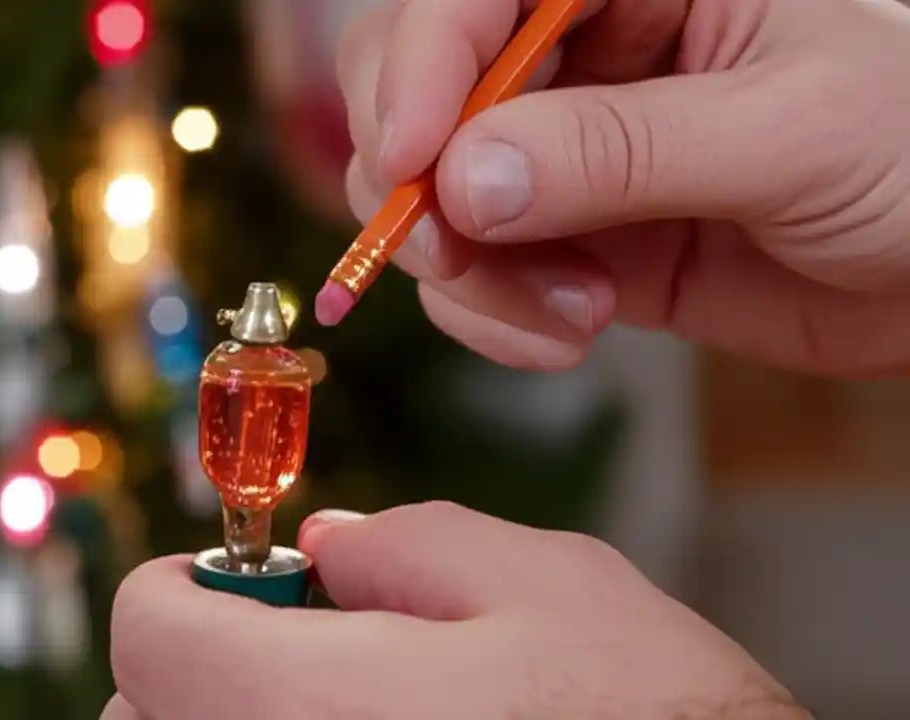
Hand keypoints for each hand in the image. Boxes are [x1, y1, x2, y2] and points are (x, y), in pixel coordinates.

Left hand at [103, 502, 808, 718]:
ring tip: (354, 710)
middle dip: (208, 665)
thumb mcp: (548, 587)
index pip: (149, 629)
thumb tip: (332, 548)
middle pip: (147, 715)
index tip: (249, 581)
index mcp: (304, 708)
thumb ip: (410, 544)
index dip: (192, 586)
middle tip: (308, 648)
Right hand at [340, 0, 909, 375]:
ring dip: (468, 270)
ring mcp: (558, 159)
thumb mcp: (787, 134)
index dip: (420, 59)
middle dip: (411, 175)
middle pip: (413, 87)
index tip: (412, 155)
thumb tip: (468, 180)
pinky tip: (570, 333)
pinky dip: (492, 318)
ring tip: (571, 312)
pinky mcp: (560, 245)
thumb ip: (626, 150)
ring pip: (430, 197)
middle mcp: (575, 60)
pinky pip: (473, 277)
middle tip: (448, 244)